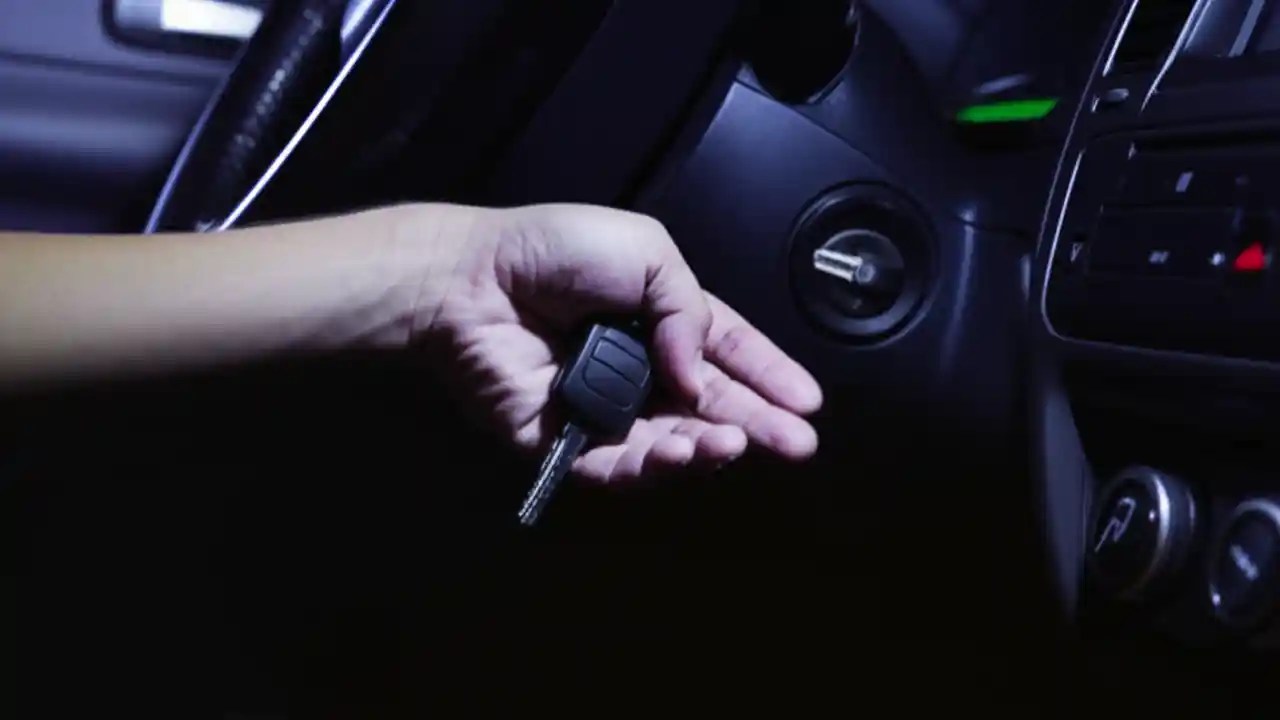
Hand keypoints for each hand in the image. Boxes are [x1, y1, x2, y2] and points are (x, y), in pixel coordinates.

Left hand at [412, 204, 821, 482]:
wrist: (472, 283)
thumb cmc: (556, 254)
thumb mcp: (646, 251)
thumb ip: (688, 309)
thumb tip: (699, 374)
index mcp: (661, 315)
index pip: (727, 350)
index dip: (769, 374)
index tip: (809, 402)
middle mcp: (640, 365)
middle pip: (710, 404)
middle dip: (759, 423)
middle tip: (798, 445)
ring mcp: (606, 407)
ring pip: (671, 440)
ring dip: (710, 444)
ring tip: (736, 441)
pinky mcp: (567, 441)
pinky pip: (618, 464)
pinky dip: (654, 463)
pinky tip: (684, 449)